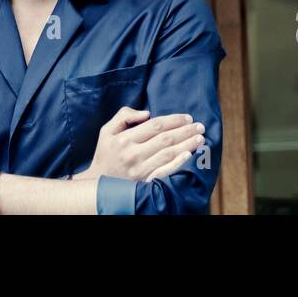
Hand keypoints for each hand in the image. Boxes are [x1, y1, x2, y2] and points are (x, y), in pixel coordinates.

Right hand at [75, 108, 205, 182]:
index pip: (155, 125)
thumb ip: (123, 116)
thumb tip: (146, 113)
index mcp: (124, 139)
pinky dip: (178, 164)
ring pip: (168, 154)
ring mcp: (140, 170)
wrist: (97, 183)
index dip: (173, 120)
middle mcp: (133, 154)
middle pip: (165, 139)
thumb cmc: (106, 154)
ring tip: (200, 138)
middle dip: (185, 131)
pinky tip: (189, 155)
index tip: (187, 117)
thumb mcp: (106, 131)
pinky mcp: (144, 182)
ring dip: (187, 145)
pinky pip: (165, 172)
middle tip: (200, 126)